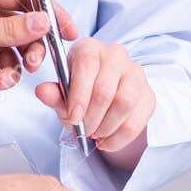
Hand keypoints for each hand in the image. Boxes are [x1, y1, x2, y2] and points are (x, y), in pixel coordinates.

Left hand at [35, 38, 155, 152]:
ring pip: (124, 103)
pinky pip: (137, 120)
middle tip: (83, 130)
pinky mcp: (148, 94)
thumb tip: (42, 91)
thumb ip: (53, 94)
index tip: (73, 117)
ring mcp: (135, 73)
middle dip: (91, 117)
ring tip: (95, 135)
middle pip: (105, 89)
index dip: (79, 94)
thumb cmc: (79, 91)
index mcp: (89, 48)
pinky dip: (119, 137)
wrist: (103, 99)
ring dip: (106, 126)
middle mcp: (115, 55)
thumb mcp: (62, 93)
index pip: (87, 65)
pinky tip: (107, 142)